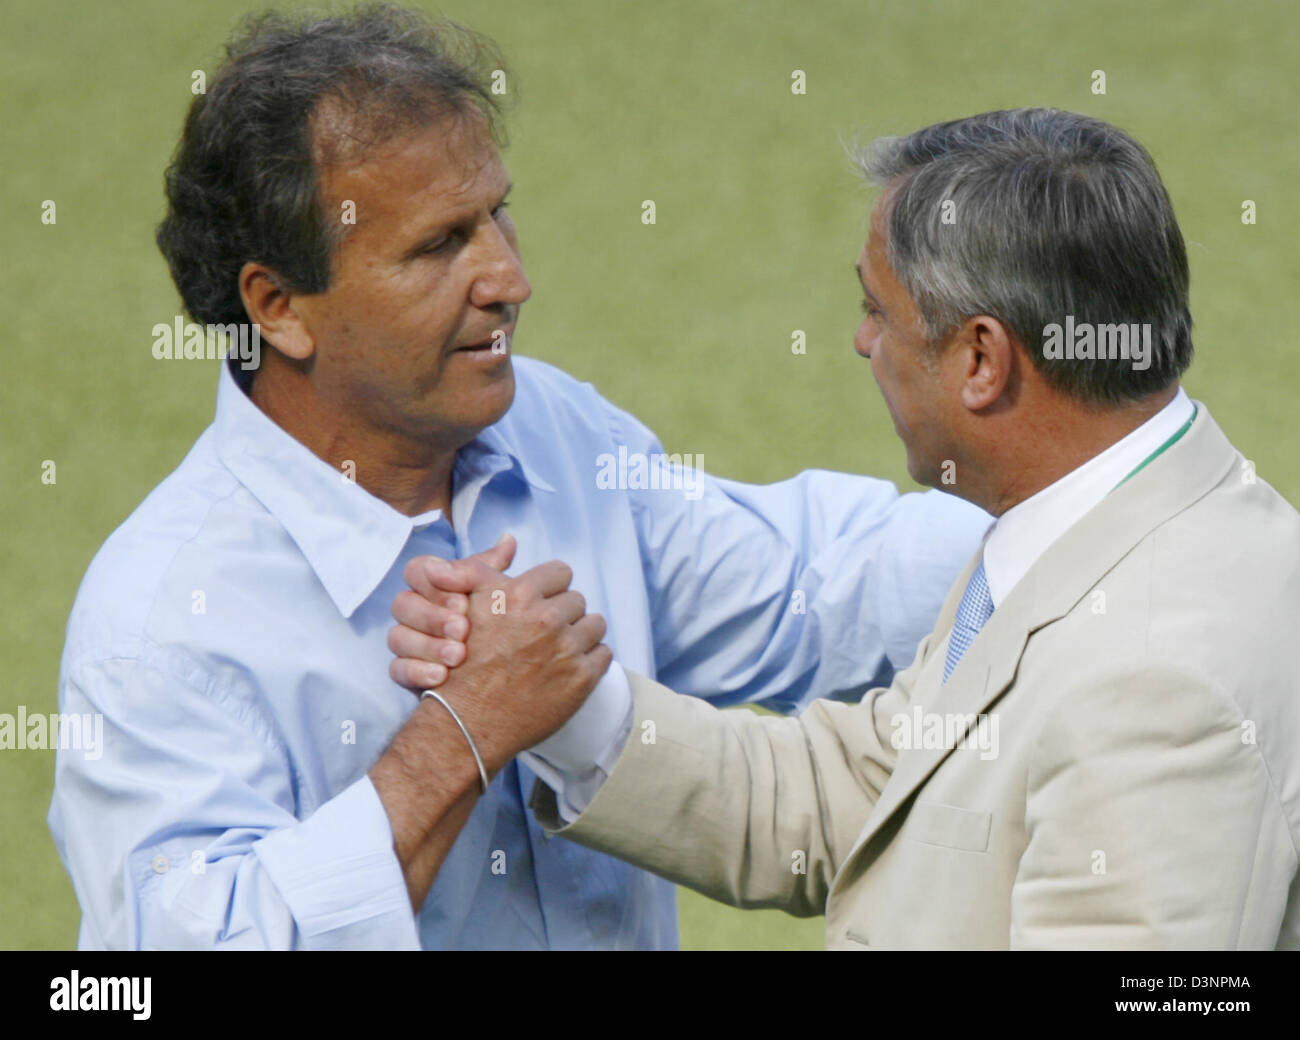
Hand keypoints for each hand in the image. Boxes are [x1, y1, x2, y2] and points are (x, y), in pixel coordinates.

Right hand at [389, 534, 516, 689]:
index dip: (436, 584)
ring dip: (428, 645)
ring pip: (397, 637)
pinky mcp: (405, 670)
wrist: (493, 672)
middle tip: (463, 630)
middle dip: (433, 617)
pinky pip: (396, 670)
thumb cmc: (492, 621)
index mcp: (431, 584)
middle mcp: (414, 609)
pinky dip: (417, 672)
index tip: (464, 602)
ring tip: (458, 656)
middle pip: (403, 603)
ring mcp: (406, 640)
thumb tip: (509, 539)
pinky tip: (441, 677)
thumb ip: (493, 569)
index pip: (417, 570)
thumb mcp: (495, 592)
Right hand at [390, 540, 611, 770]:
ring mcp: (567, 650)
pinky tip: (569, 668)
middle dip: (564, 613)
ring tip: (559, 650)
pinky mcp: (582, 679)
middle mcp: (546, 619)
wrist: (467, 722)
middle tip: (546, 632)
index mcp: (519, 595)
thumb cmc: (464, 663)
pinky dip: (591, 660)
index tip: (542, 603)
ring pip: (595, 625)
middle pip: (577, 600)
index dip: (550, 588)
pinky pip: (604, 654)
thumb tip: (510, 538)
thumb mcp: (466, 604)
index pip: (560, 572)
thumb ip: (485, 567)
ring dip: (581, 635)